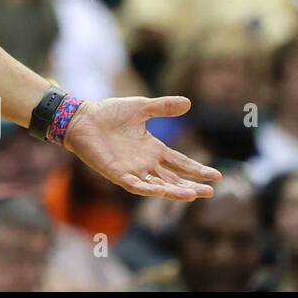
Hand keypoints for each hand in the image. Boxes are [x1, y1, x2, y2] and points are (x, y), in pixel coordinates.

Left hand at [63, 96, 221, 199]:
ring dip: (175, 192)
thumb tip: (188, 103)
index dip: (197, 169)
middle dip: (192, 185)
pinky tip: (163, 192)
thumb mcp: (140, 107)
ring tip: (195, 195)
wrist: (80, 117)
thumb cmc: (107, 113)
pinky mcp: (116, 173)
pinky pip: (135, 186)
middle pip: (173, 179)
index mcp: (152, 148)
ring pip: (158, 186)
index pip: (180, 163)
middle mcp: (145, 163)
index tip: (217, 176)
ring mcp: (131, 170)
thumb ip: (162, 107)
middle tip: (210, 192)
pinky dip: (149, 190)